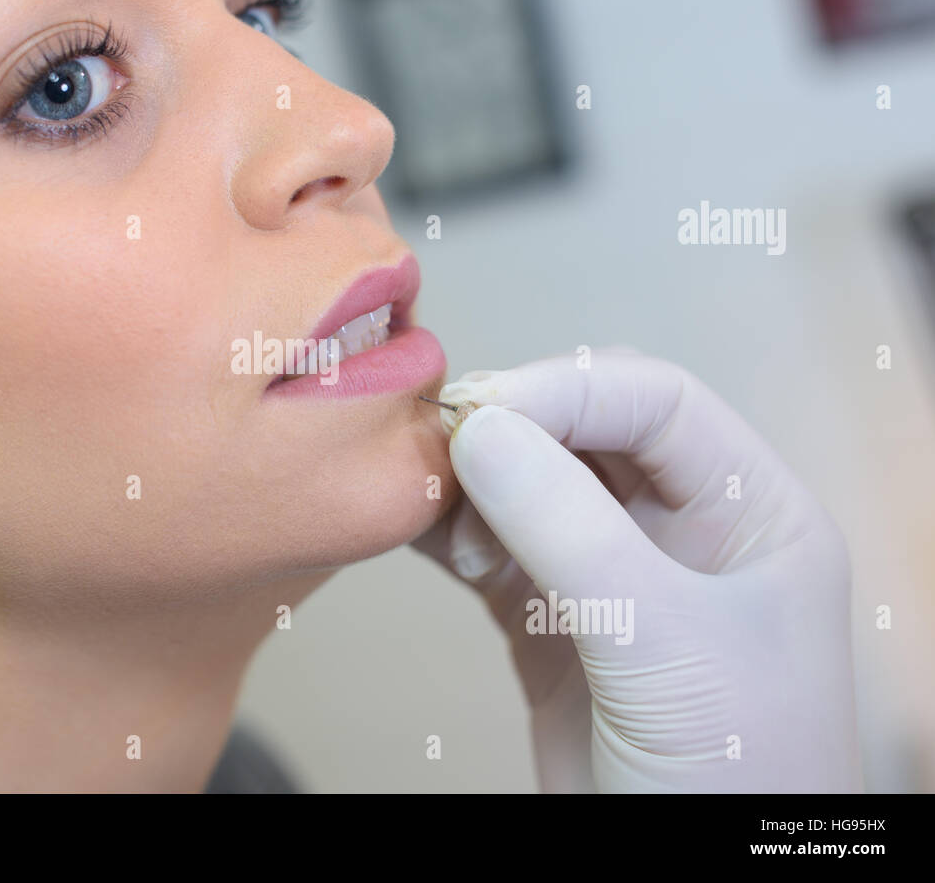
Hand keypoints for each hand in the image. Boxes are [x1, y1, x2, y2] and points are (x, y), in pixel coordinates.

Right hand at [413, 350, 862, 791]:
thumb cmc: (734, 780)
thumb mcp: (663, 642)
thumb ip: (571, 530)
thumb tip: (481, 429)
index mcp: (751, 514)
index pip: (657, 403)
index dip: (568, 389)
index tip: (485, 407)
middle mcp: (684, 531)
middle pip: (586, 432)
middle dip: (513, 428)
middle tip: (444, 445)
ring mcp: (614, 576)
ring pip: (531, 485)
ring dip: (474, 482)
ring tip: (434, 506)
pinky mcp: (552, 623)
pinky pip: (493, 548)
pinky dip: (450, 532)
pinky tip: (416, 527)